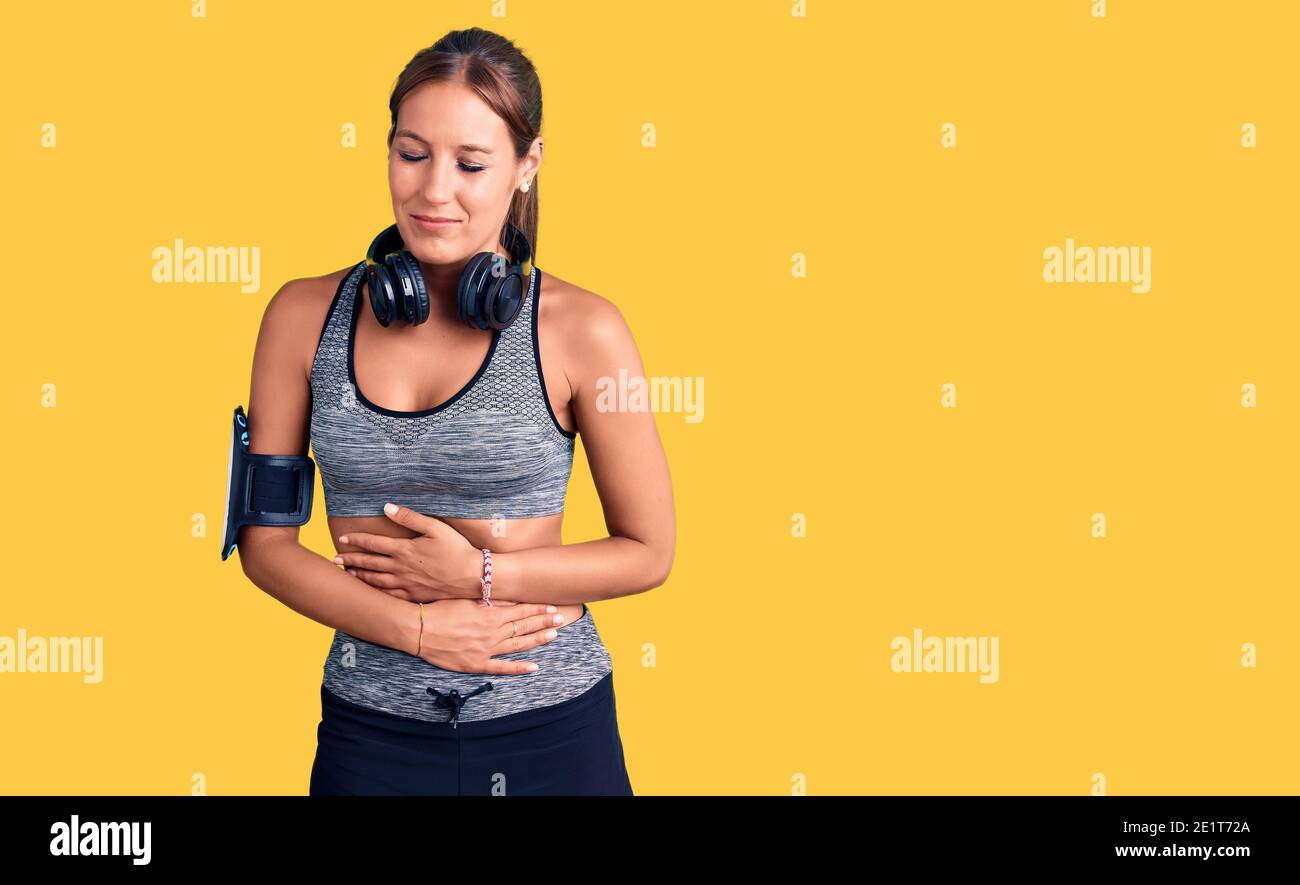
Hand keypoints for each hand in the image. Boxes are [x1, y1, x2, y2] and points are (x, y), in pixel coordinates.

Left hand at [332, 503, 478, 602]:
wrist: (472, 576)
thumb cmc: (456, 549)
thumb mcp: (435, 527)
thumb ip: (409, 517)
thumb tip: (387, 507)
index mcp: (404, 550)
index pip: (374, 544)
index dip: (357, 540)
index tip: (343, 538)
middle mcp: (401, 568)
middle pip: (370, 564)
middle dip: (351, 560)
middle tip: (335, 559)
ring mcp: (406, 584)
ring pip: (376, 581)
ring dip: (360, 576)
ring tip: (348, 574)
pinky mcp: (414, 596)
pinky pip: (390, 596)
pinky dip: (376, 594)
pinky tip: (371, 592)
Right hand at [416, 598, 565, 674]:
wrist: (420, 629)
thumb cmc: (440, 610)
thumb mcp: (467, 599)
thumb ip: (490, 599)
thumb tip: (511, 598)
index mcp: (490, 614)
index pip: (520, 610)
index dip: (538, 609)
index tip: (552, 607)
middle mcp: (492, 632)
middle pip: (523, 626)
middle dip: (544, 622)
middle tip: (561, 618)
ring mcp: (486, 649)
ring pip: (518, 644)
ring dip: (537, 640)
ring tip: (554, 635)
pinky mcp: (477, 663)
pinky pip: (501, 668)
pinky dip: (518, 668)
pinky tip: (533, 667)